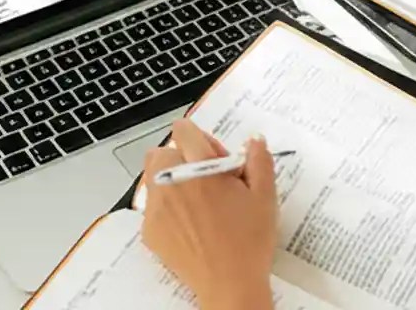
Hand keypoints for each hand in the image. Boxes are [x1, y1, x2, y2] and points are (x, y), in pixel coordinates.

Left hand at [142, 120, 277, 309]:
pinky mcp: (150, 230)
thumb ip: (258, 160)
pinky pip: (151, 206)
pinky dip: (166, 207)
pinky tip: (189, 224)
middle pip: (163, 151)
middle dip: (182, 158)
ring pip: (153, 176)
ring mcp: (156, 208)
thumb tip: (253, 140)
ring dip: (171, 180)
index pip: (184, 129)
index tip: (215, 157)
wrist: (230, 285)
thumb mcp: (265, 196)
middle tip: (206, 179)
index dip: (202, 139)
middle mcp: (173, 183)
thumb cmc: (249, 242)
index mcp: (201, 168)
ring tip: (196, 202)